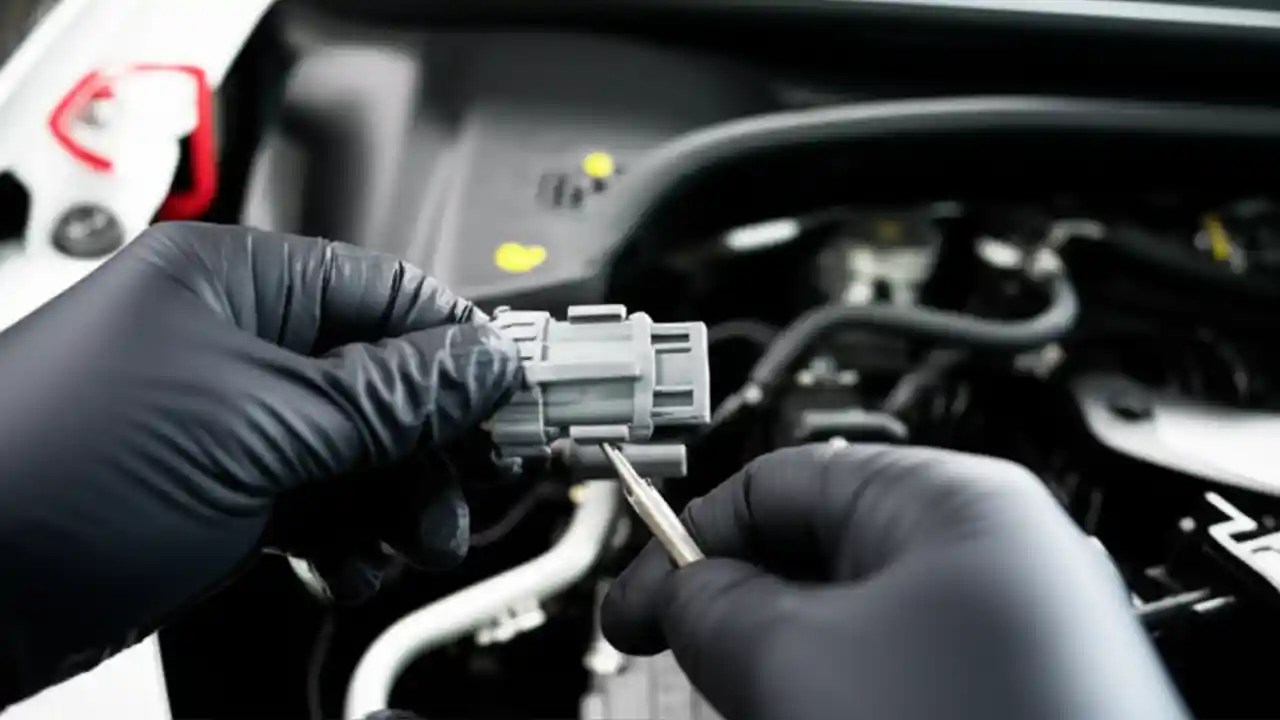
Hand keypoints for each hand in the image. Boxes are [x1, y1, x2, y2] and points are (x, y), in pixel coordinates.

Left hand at [0, 223, 520, 704]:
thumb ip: (387, 397)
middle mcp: (231, 344)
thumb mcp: (258, 426)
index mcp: (234, 285)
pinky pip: (316, 503)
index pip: (387, 295)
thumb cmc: (50, 476)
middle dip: (429, 443)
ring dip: (394, 501)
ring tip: (410, 542)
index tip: (513, 400)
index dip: (459, 349)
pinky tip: (351, 565)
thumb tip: (483, 364)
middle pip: (379, 380)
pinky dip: (347, 537)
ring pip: (355, 451)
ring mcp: (224, 423)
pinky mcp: (215, 493)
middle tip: (464, 492)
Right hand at [602, 444, 1188, 719]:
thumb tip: (675, 591)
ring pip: (844, 627)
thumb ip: (712, 604)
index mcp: (949, 503)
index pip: (780, 482)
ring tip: (760, 707)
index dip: (689, 538)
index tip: (635, 601)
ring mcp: (1000, 635)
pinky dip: (829, 694)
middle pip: (812, 557)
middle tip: (685, 664)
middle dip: (737, 611)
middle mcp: (986, 559)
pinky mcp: (1000, 697)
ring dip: (779, 665)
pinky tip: (810, 716)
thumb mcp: (797, 657)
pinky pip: (886, 673)